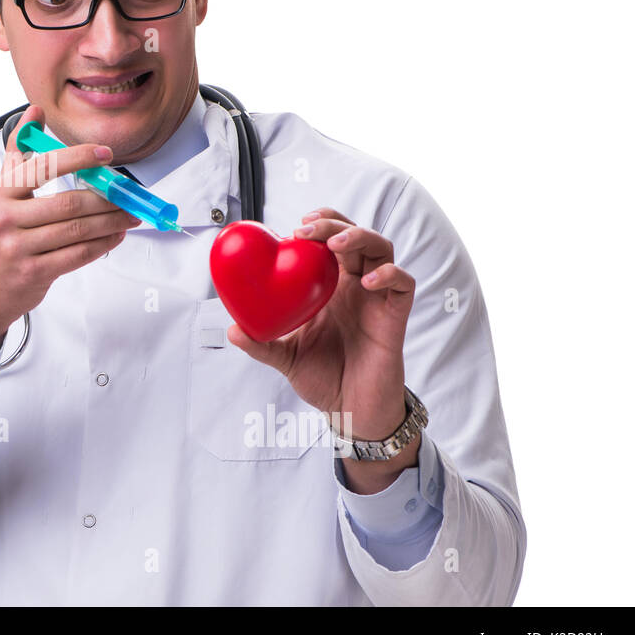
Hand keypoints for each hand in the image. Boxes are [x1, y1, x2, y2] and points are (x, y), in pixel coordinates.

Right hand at [0, 105, 140, 360]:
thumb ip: (18, 155)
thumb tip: (34, 113)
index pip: (43, 167)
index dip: (78, 158)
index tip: (105, 154)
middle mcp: (5, 219)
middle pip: (69, 203)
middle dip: (106, 199)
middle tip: (128, 194)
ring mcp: (19, 248)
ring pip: (77, 230)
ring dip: (111, 222)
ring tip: (128, 215)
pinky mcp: (33, 273)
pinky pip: (77, 255)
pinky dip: (102, 244)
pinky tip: (114, 237)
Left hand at [226, 207, 418, 489]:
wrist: (353, 411)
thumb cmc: (324, 379)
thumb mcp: (285, 358)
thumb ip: (261, 344)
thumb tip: (231, 330)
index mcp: (330, 287)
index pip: (331, 240)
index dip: (321, 223)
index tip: (297, 225)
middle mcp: (355, 286)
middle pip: (355, 236)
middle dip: (334, 224)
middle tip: (307, 229)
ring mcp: (377, 298)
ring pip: (381, 250)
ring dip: (359, 238)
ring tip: (334, 244)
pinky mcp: (396, 316)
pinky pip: (404, 284)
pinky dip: (389, 275)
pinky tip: (366, 283)